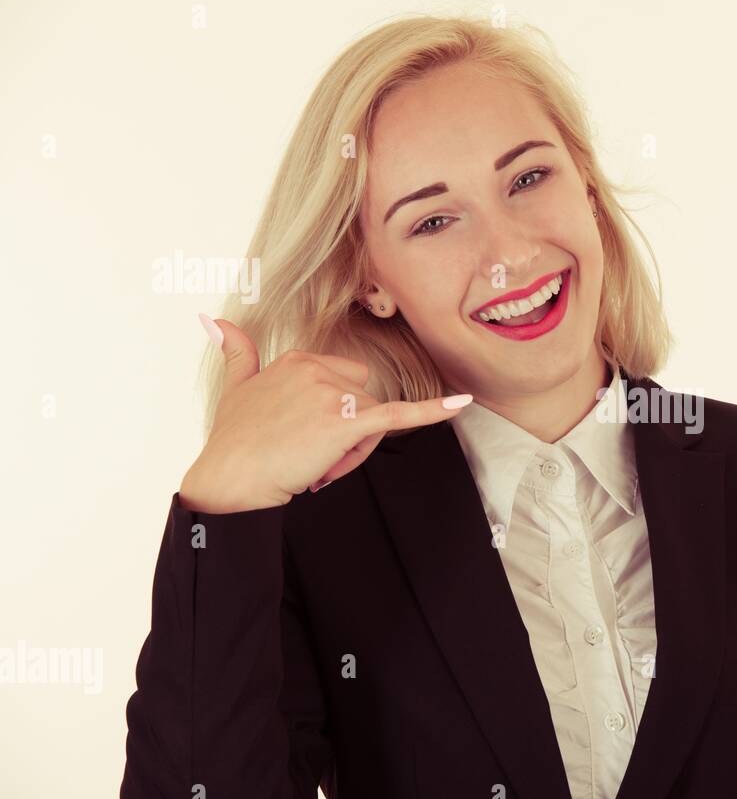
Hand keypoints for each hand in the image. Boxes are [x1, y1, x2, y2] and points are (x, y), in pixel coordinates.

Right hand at [178, 315, 471, 513]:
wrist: (231, 478)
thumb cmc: (234, 441)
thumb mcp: (235, 386)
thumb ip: (236, 352)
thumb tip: (215, 320)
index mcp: (299, 359)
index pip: (346, 383)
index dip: (334, 416)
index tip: (302, 439)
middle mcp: (317, 369)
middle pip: (364, 400)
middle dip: (350, 432)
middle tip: (312, 457)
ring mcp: (333, 394)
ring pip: (372, 421)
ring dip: (353, 450)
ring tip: (316, 465)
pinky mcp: (347, 422)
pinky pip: (397, 415)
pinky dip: (432, 411)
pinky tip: (460, 404)